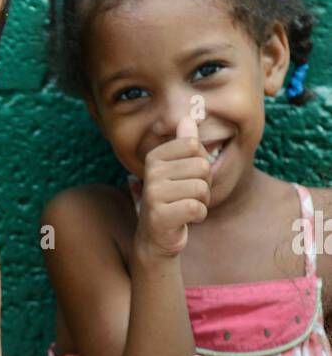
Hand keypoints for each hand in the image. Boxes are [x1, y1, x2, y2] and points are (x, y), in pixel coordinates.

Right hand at [137, 116, 211, 258]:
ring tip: (187, 208)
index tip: (189, 177)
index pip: (194, 145)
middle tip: (190, 196)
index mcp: (155, 157)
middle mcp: (151, 172)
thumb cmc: (173, 201)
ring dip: (202, 202)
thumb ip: (184, 144)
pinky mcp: (159, 216)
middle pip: (201, 166)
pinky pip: (196, 207)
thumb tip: (188, 117)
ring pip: (201, 188)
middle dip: (205, 185)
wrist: (157, 238)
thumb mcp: (180, 170)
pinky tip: (187, 219)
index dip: (201, 163)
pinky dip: (198, 216)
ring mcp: (153, 194)